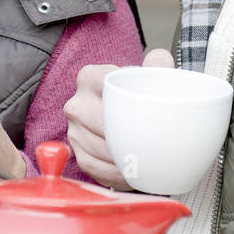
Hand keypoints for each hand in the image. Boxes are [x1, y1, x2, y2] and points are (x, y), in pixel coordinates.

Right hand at [63, 48, 173, 188]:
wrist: (127, 116)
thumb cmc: (138, 95)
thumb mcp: (149, 75)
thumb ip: (157, 64)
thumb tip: (159, 60)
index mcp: (90, 77)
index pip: (103, 88)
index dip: (126, 103)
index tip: (146, 113)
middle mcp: (76, 103)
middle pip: (100, 124)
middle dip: (126, 136)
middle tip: (152, 144)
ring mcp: (73, 130)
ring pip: (98, 148)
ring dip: (121, 159)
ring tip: (145, 161)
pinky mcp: (77, 153)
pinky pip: (94, 167)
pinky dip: (114, 174)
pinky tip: (131, 174)